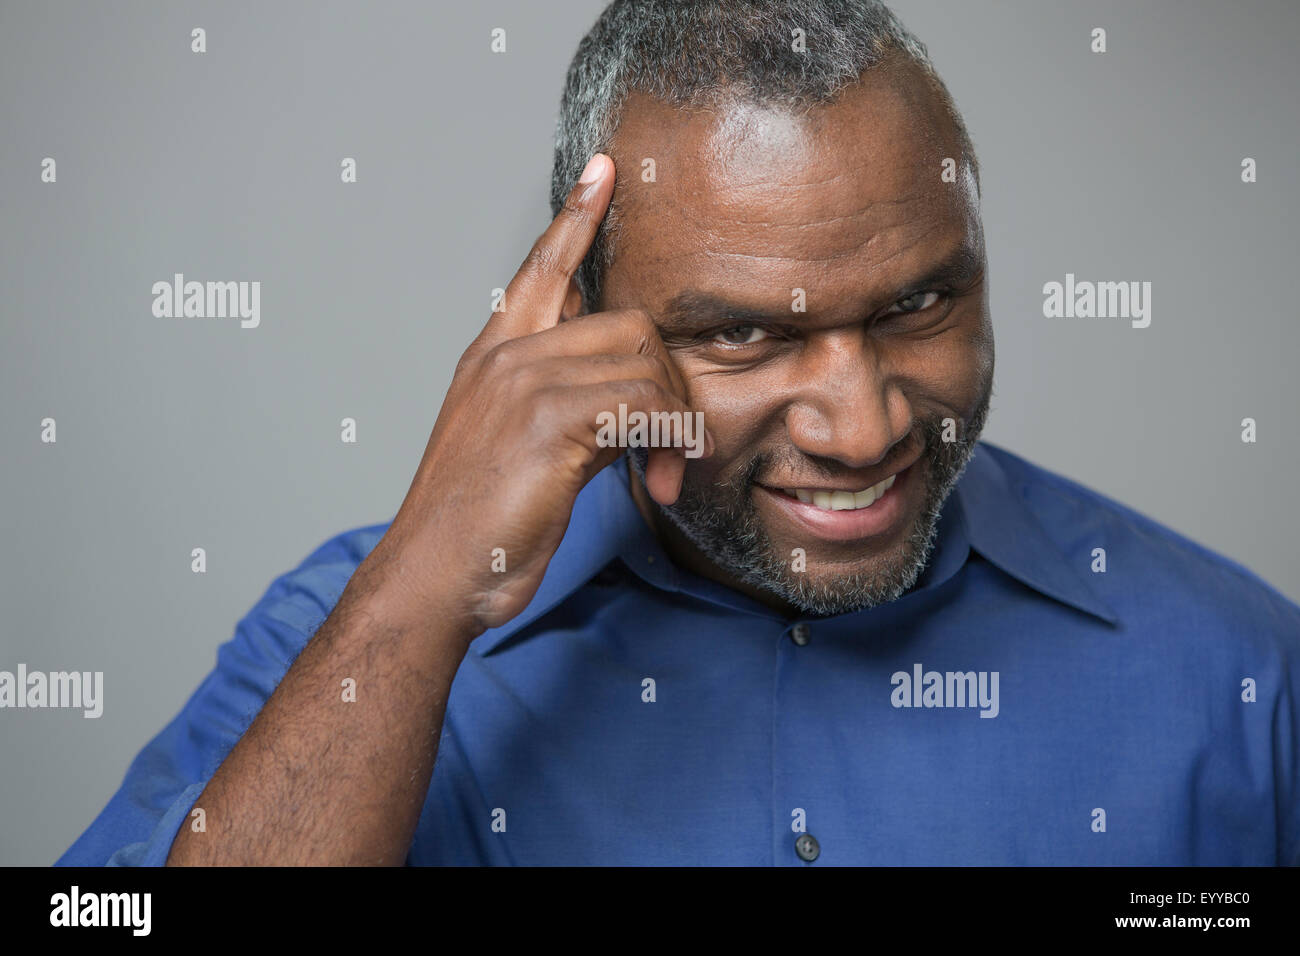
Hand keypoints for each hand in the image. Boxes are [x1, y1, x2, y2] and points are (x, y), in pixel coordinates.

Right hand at [362, 154, 706, 639]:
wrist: (433, 576)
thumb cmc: (477, 523)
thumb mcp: (517, 450)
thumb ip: (570, 408)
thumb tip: (635, 407)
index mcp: (494, 357)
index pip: (540, 268)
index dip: (574, 219)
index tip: (602, 172)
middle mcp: (507, 357)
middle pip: (630, 324)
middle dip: (669, 387)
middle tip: (675, 450)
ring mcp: (525, 383)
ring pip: (645, 363)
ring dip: (675, 423)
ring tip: (666, 474)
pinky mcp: (549, 420)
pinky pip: (644, 404)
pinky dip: (669, 441)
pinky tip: (660, 478)